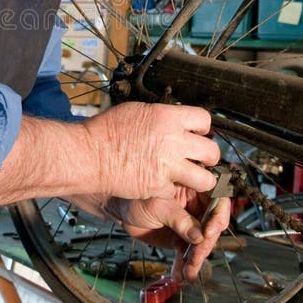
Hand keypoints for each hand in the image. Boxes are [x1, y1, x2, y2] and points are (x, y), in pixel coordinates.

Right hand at [83, 102, 219, 201]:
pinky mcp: (160, 186)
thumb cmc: (106, 131)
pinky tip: (161, 183)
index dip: (203, 129)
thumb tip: (174, 120)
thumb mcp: (137, 111)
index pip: (205, 120)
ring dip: (201, 180)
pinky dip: (171, 190)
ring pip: (206, 179)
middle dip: (209, 157)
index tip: (198, 134)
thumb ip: (162, 117)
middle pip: (212, 151)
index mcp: (168, 117)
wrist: (90, 155)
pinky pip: (177, 191)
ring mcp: (168, 166)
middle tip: (202, 160)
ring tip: (192, 179)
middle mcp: (173, 141)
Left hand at [109, 191, 230, 281]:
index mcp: (194, 188)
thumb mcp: (158, 205)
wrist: (120, 210)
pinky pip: (189, 253)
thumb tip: (199, 236)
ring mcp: (190, 223)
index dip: (217, 218)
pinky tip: (180, 274)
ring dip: (196, 259)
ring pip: (202, 243)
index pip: (217, 201)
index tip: (209, 233)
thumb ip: (179, 219)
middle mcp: (196, 206)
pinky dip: (185, 265)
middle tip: (196, 257)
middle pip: (212, 226)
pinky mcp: (181, 238)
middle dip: (205, 245)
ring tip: (188, 271)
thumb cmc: (136, 197)